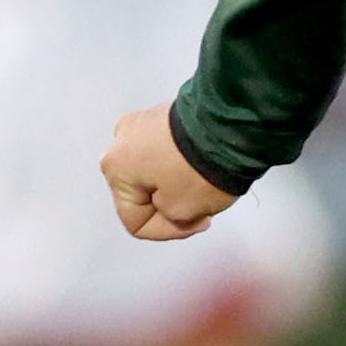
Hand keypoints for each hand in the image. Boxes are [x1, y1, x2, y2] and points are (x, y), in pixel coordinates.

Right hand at [101, 103, 239, 241]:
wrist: (230, 126)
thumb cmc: (201, 165)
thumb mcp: (181, 213)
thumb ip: (168, 218)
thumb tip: (172, 203)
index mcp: (115, 168)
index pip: (135, 221)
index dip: (167, 231)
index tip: (193, 222)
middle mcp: (122, 140)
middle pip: (146, 193)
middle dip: (174, 205)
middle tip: (202, 206)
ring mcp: (145, 122)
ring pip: (159, 172)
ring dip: (182, 184)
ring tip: (207, 183)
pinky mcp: (169, 113)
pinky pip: (174, 151)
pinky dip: (189, 162)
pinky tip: (208, 165)